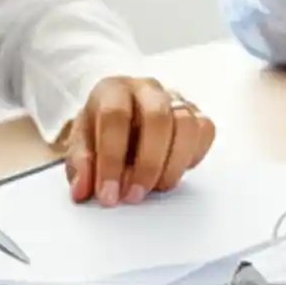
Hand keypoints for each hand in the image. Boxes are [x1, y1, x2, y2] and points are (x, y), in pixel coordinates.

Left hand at [60, 77, 214, 207]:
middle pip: (157, 117)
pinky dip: (191, 157)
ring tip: (154, 189)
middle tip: (134, 196)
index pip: (115, 117)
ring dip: (172, 164)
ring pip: (187, 125)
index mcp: (113, 90)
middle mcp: (147, 89)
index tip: (108, 193)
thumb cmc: (100, 130)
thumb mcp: (81, 145)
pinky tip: (171, 172)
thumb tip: (82, 188)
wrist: (120, 120)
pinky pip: (204, 131)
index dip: (111, 159)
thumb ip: (81, 164)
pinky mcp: (197, 114)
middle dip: (147, 164)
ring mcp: (175, 99)